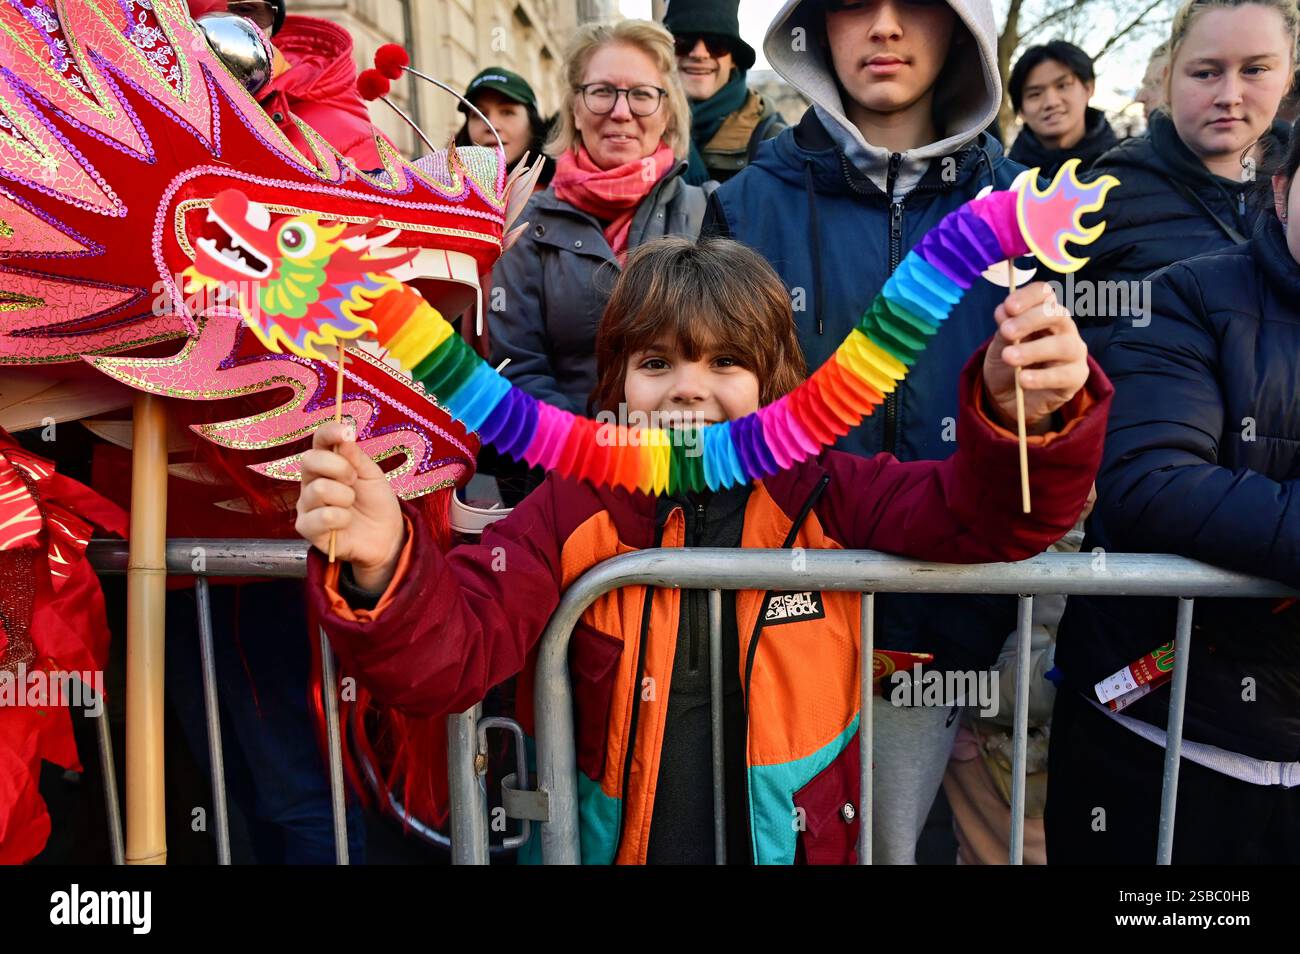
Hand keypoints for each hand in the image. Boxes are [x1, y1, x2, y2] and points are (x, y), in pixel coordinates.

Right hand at [295, 421, 404, 591]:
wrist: (386, 536)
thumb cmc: (376, 503)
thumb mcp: (372, 475)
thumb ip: (356, 457)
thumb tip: (345, 434)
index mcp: (327, 463)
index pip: (319, 440)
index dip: (329, 432)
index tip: (347, 431)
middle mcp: (311, 480)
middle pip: (309, 460)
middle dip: (339, 467)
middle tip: (354, 480)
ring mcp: (307, 504)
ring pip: (318, 489)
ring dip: (344, 496)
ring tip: (352, 504)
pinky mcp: (307, 527)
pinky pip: (322, 516)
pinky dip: (341, 518)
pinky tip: (346, 522)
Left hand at [983, 282, 1088, 430]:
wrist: (1007, 398)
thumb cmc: (1007, 364)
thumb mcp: (999, 344)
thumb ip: (1004, 328)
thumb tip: (1003, 311)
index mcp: (1043, 312)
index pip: (1044, 294)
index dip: (1028, 296)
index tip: (1008, 306)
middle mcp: (1063, 327)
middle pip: (1056, 314)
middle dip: (1029, 321)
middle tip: (1006, 332)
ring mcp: (1073, 351)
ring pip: (1063, 345)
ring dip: (1033, 350)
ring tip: (1009, 357)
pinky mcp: (1076, 376)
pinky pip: (1064, 375)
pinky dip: (1042, 377)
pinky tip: (1023, 379)